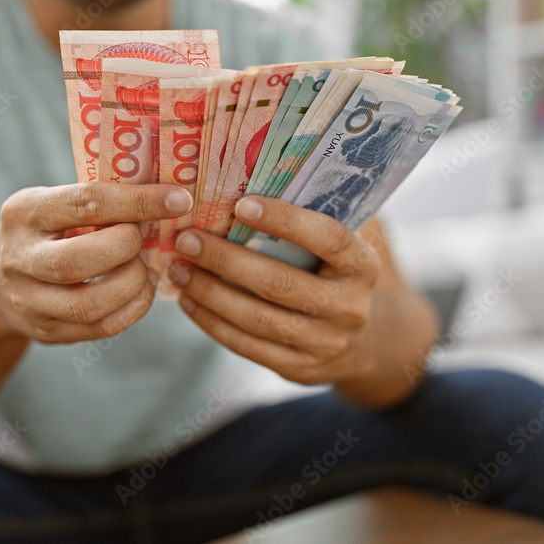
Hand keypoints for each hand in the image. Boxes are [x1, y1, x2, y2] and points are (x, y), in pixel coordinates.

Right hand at [0, 182, 191, 343]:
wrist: (2, 285)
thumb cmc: (48, 233)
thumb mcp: (56, 205)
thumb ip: (98, 202)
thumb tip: (168, 194)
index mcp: (24, 212)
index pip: (85, 203)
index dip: (138, 202)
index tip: (179, 199)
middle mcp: (18, 258)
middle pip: (77, 261)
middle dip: (126, 248)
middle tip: (144, 238)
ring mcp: (28, 300)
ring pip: (89, 303)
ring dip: (133, 283)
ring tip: (145, 267)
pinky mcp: (47, 331)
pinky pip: (102, 327)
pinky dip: (134, 307)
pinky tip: (141, 289)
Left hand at [169, 196, 382, 384]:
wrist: (365, 343)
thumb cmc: (339, 275)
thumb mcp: (343, 244)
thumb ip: (317, 214)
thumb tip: (260, 175)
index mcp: (363, 266)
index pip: (327, 239)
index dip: (285, 220)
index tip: (242, 203)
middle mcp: (349, 307)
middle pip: (280, 283)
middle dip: (226, 259)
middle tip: (186, 238)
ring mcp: (324, 343)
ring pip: (258, 319)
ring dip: (210, 293)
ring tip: (179, 268)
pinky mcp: (299, 368)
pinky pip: (248, 346)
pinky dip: (213, 323)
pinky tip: (188, 301)